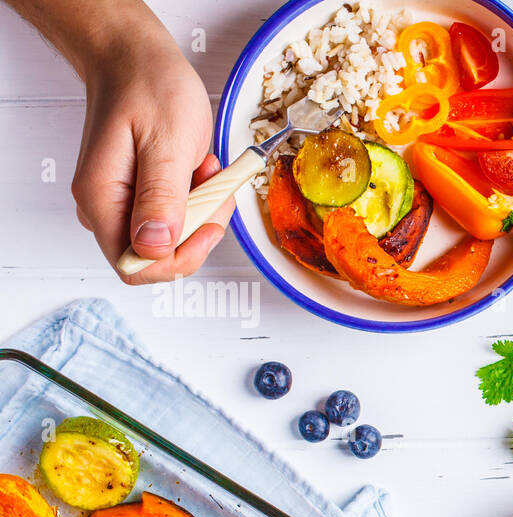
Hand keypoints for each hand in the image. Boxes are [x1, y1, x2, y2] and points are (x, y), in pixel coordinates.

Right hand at [71, 32, 231, 282]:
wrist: (134, 58)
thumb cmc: (148, 88)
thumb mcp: (166, 142)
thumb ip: (161, 198)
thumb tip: (154, 247)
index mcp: (102, 199)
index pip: (136, 265)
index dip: (180, 257)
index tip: (208, 222)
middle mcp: (104, 207)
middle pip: (157, 257)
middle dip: (197, 231)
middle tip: (213, 188)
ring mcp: (121, 202)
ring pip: (171, 239)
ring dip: (201, 212)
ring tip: (205, 169)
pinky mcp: (139, 196)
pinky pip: (175, 218)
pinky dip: (197, 200)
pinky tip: (199, 169)